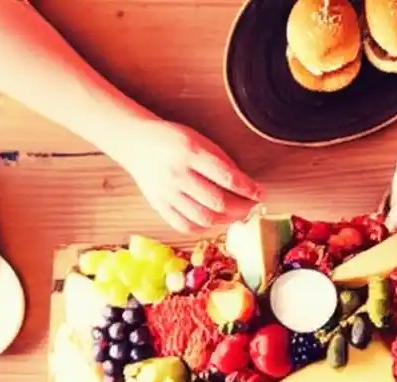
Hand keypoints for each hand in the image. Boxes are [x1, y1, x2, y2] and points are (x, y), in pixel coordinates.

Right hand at [110, 118, 262, 232]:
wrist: (136, 143)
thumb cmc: (172, 140)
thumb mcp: (200, 141)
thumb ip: (222, 163)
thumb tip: (247, 186)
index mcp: (191, 153)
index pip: (227, 178)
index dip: (248, 189)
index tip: (260, 194)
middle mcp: (178, 174)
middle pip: (218, 202)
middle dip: (241, 208)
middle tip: (251, 206)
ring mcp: (167, 193)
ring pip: (204, 218)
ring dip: (226, 220)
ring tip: (236, 215)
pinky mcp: (159, 206)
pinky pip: (185, 225)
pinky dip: (204, 227)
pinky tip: (214, 220)